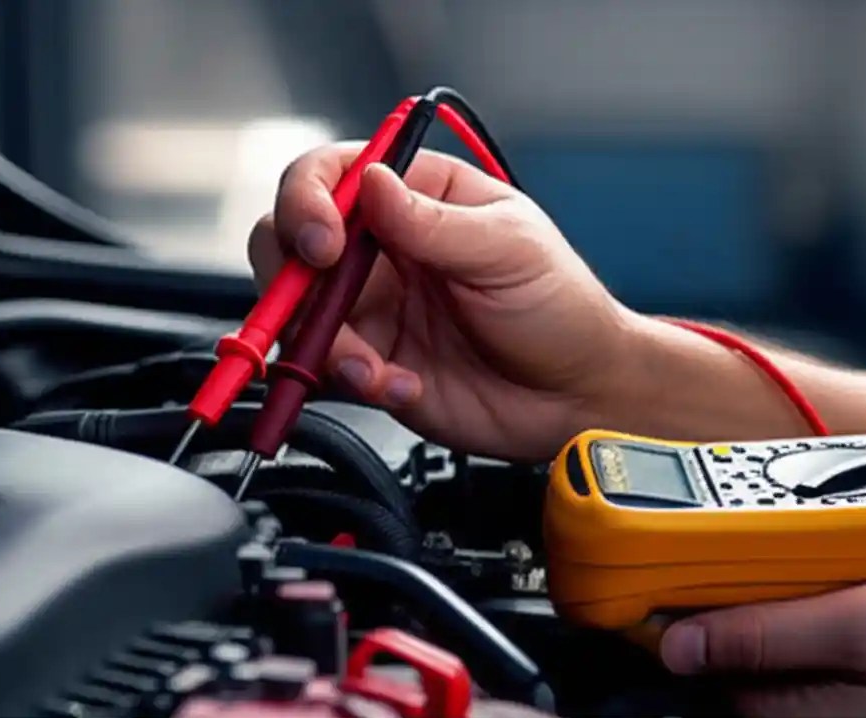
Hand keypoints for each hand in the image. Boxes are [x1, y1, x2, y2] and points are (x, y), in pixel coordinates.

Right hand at [248, 143, 637, 460]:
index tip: (322, 239)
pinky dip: (353, 380)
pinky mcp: (373, 362)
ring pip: (297, 310)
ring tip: (376, 367)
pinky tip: (402, 385)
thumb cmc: (560, 308)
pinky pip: (328, 368)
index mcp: (418, 197)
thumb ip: (435, 223)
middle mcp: (384, 248)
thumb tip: (372, 183)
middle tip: (319, 301)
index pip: (333, 173)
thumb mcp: (508, 251)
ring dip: (324, 341)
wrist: (577, 396)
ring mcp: (373, 307)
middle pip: (290, 237)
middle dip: (289, 270)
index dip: (309, 199)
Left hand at [659, 572, 865, 717]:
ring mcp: (856, 706)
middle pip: (749, 653)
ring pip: (793, 644)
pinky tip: (860, 578)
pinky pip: (835, 643)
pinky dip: (834, 604)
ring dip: (794, 594)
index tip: (678, 562)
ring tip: (829, 558)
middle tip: (768, 547)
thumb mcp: (864, 627)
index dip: (686, 610)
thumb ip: (764, 635)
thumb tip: (674, 647)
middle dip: (748, 596)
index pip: (707, 667)